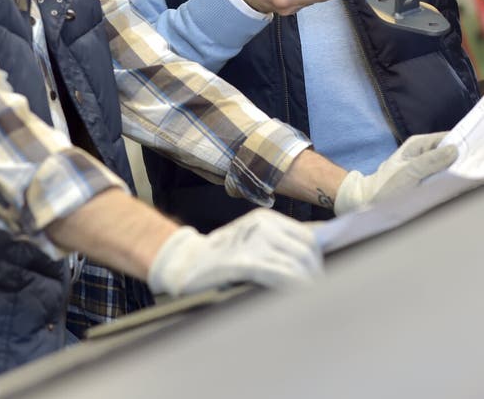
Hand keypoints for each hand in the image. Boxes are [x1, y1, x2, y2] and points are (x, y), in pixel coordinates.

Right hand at [147, 208, 322, 295]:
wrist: (185, 265)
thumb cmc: (222, 258)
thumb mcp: (254, 242)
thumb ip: (282, 245)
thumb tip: (319, 251)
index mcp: (266, 219)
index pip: (309, 235)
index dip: (325, 253)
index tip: (336, 266)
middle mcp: (262, 225)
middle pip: (307, 249)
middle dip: (318, 273)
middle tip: (322, 294)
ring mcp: (254, 241)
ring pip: (298, 261)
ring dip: (311, 283)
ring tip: (314, 300)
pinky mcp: (245, 261)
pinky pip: (282, 274)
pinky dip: (296, 287)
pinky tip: (300, 298)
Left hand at [334, 132, 457, 214]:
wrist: (370, 198)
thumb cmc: (386, 185)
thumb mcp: (410, 172)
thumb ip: (430, 161)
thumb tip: (453, 149)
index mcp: (418, 143)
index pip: (446, 138)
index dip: (458, 146)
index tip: (463, 160)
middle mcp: (421, 150)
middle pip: (447, 150)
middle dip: (454, 161)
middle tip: (453, 174)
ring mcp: (422, 162)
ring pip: (444, 163)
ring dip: (448, 171)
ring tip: (444, 181)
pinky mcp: (422, 174)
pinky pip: (438, 173)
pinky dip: (442, 179)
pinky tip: (440, 186)